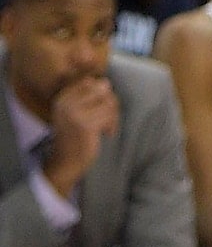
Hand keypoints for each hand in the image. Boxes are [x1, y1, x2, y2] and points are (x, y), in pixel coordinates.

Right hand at [42, 72, 120, 196]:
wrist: (66, 164)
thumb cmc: (76, 137)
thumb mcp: (77, 113)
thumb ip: (90, 97)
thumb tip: (107, 82)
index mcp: (62, 99)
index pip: (90, 82)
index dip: (100, 93)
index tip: (99, 109)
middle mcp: (66, 105)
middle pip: (101, 89)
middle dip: (110, 102)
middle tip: (108, 118)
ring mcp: (75, 115)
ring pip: (109, 102)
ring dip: (113, 116)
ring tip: (107, 127)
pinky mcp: (86, 127)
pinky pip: (110, 116)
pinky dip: (113, 125)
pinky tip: (107, 134)